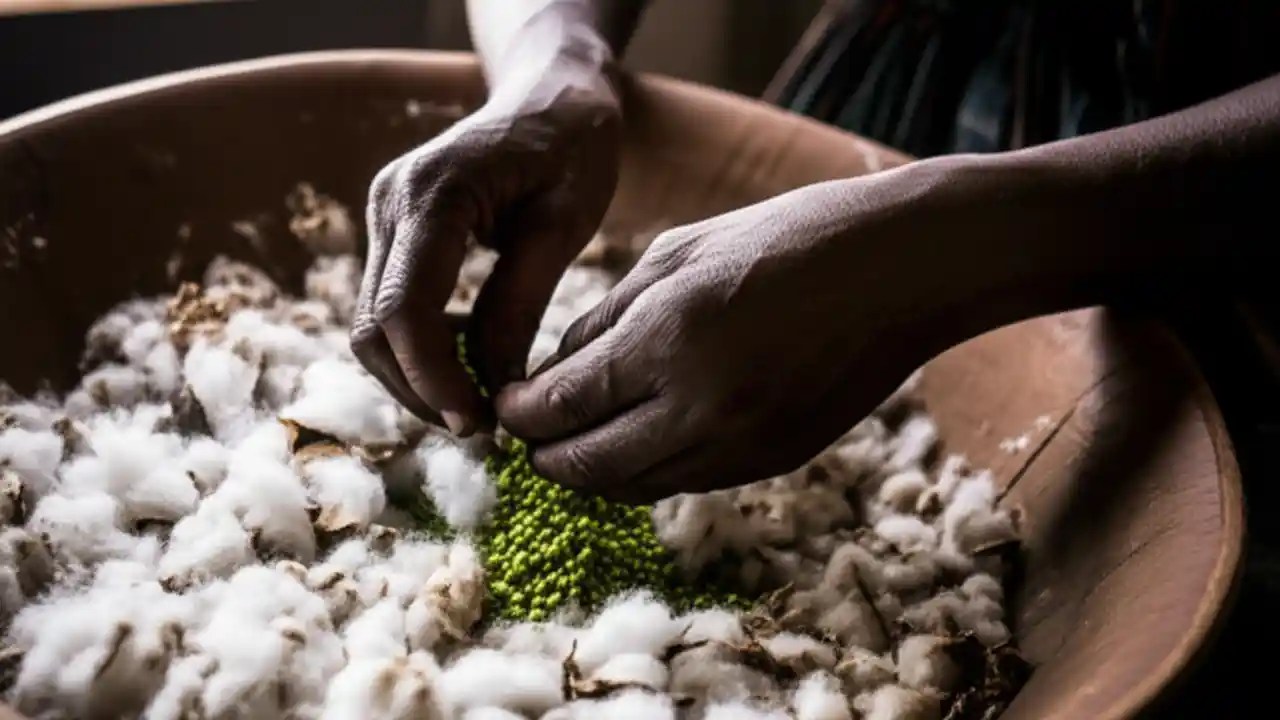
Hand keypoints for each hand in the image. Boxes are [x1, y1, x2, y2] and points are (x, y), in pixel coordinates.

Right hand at [352, 65, 621, 436]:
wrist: (551, 92)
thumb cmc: (573, 146)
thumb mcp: (564, 224)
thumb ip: (521, 302)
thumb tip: (495, 386)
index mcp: (434, 194)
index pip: (405, 310)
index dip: (434, 378)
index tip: (480, 423)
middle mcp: (390, 203)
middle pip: (373, 327)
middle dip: (420, 390)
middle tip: (483, 429)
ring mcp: (383, 215)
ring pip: (371, 325)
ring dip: (415, 377)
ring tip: (478, 407)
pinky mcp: (392, 230)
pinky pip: (388, 306)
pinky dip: (419, 348)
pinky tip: (469, 364)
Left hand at [494, 172, 967, 503]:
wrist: (899, 269)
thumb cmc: (785, 239)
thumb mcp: (676, 255)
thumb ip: (605, 320)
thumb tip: (555, 376)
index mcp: (667, 340)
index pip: (561, 406)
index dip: (520, 414)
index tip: (508, 407)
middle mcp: (700, 408)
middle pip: (586, 467)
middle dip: (545, 456)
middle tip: (531, 436)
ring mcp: (741, 445)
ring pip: (634, 488)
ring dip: (594, 472)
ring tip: (579, 440)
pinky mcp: (772, 462)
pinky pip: (686, 483)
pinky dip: (649, 469)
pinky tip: (643, 438)